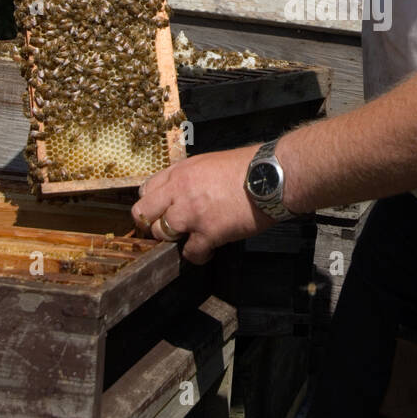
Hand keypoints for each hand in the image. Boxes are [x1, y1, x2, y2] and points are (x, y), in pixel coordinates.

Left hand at [132, 145, 274, 264]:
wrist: (273, 175)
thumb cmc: (251, 166)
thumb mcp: (211, 162)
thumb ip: (192, 177)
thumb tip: (185, 192)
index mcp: (181, 171)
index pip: (146, 190)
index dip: (152, 204)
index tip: (160, 211)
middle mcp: (180, 190)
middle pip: (143, 212)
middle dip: (153, 223)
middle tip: (167, 230)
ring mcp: (192, 212)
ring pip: (161, 233)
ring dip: (174, 239)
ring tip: (191, 238)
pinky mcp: (208, 232)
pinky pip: (190, 253)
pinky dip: (199, 255)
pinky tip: (210, 249)